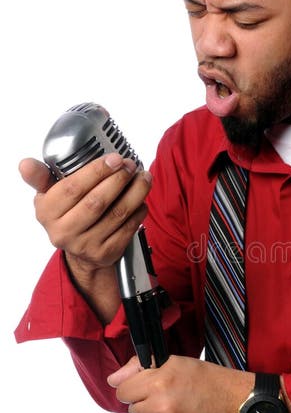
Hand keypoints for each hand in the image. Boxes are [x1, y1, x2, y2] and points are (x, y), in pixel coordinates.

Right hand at [19, 154, 151, 272]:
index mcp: (48, 213)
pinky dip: (138, 210)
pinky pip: (128, 228)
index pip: (73, 188)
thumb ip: (41, 177)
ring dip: (135, 192)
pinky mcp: (107, 253)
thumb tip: (25, 164)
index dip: (96, 171)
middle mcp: (65, 231)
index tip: (113, 158)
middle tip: (130, 165)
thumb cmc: (66, 216)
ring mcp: (87, 245)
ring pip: (117, 214)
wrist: (80, 253)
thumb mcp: (48, 196)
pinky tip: (141, 198)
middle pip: (97, 201)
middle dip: (118, 179)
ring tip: (143, 177)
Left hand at [108, 356, 253, 412]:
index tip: (150, 388)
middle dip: (148, 405)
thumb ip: (140, 367)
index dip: (137, 388)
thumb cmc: (211, 382)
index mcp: (158, 383)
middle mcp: (160, 410)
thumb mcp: (177, 363)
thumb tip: (113, 380)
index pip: (123, 392)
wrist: (239, 405)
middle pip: (134, 412)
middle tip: (171, 399)